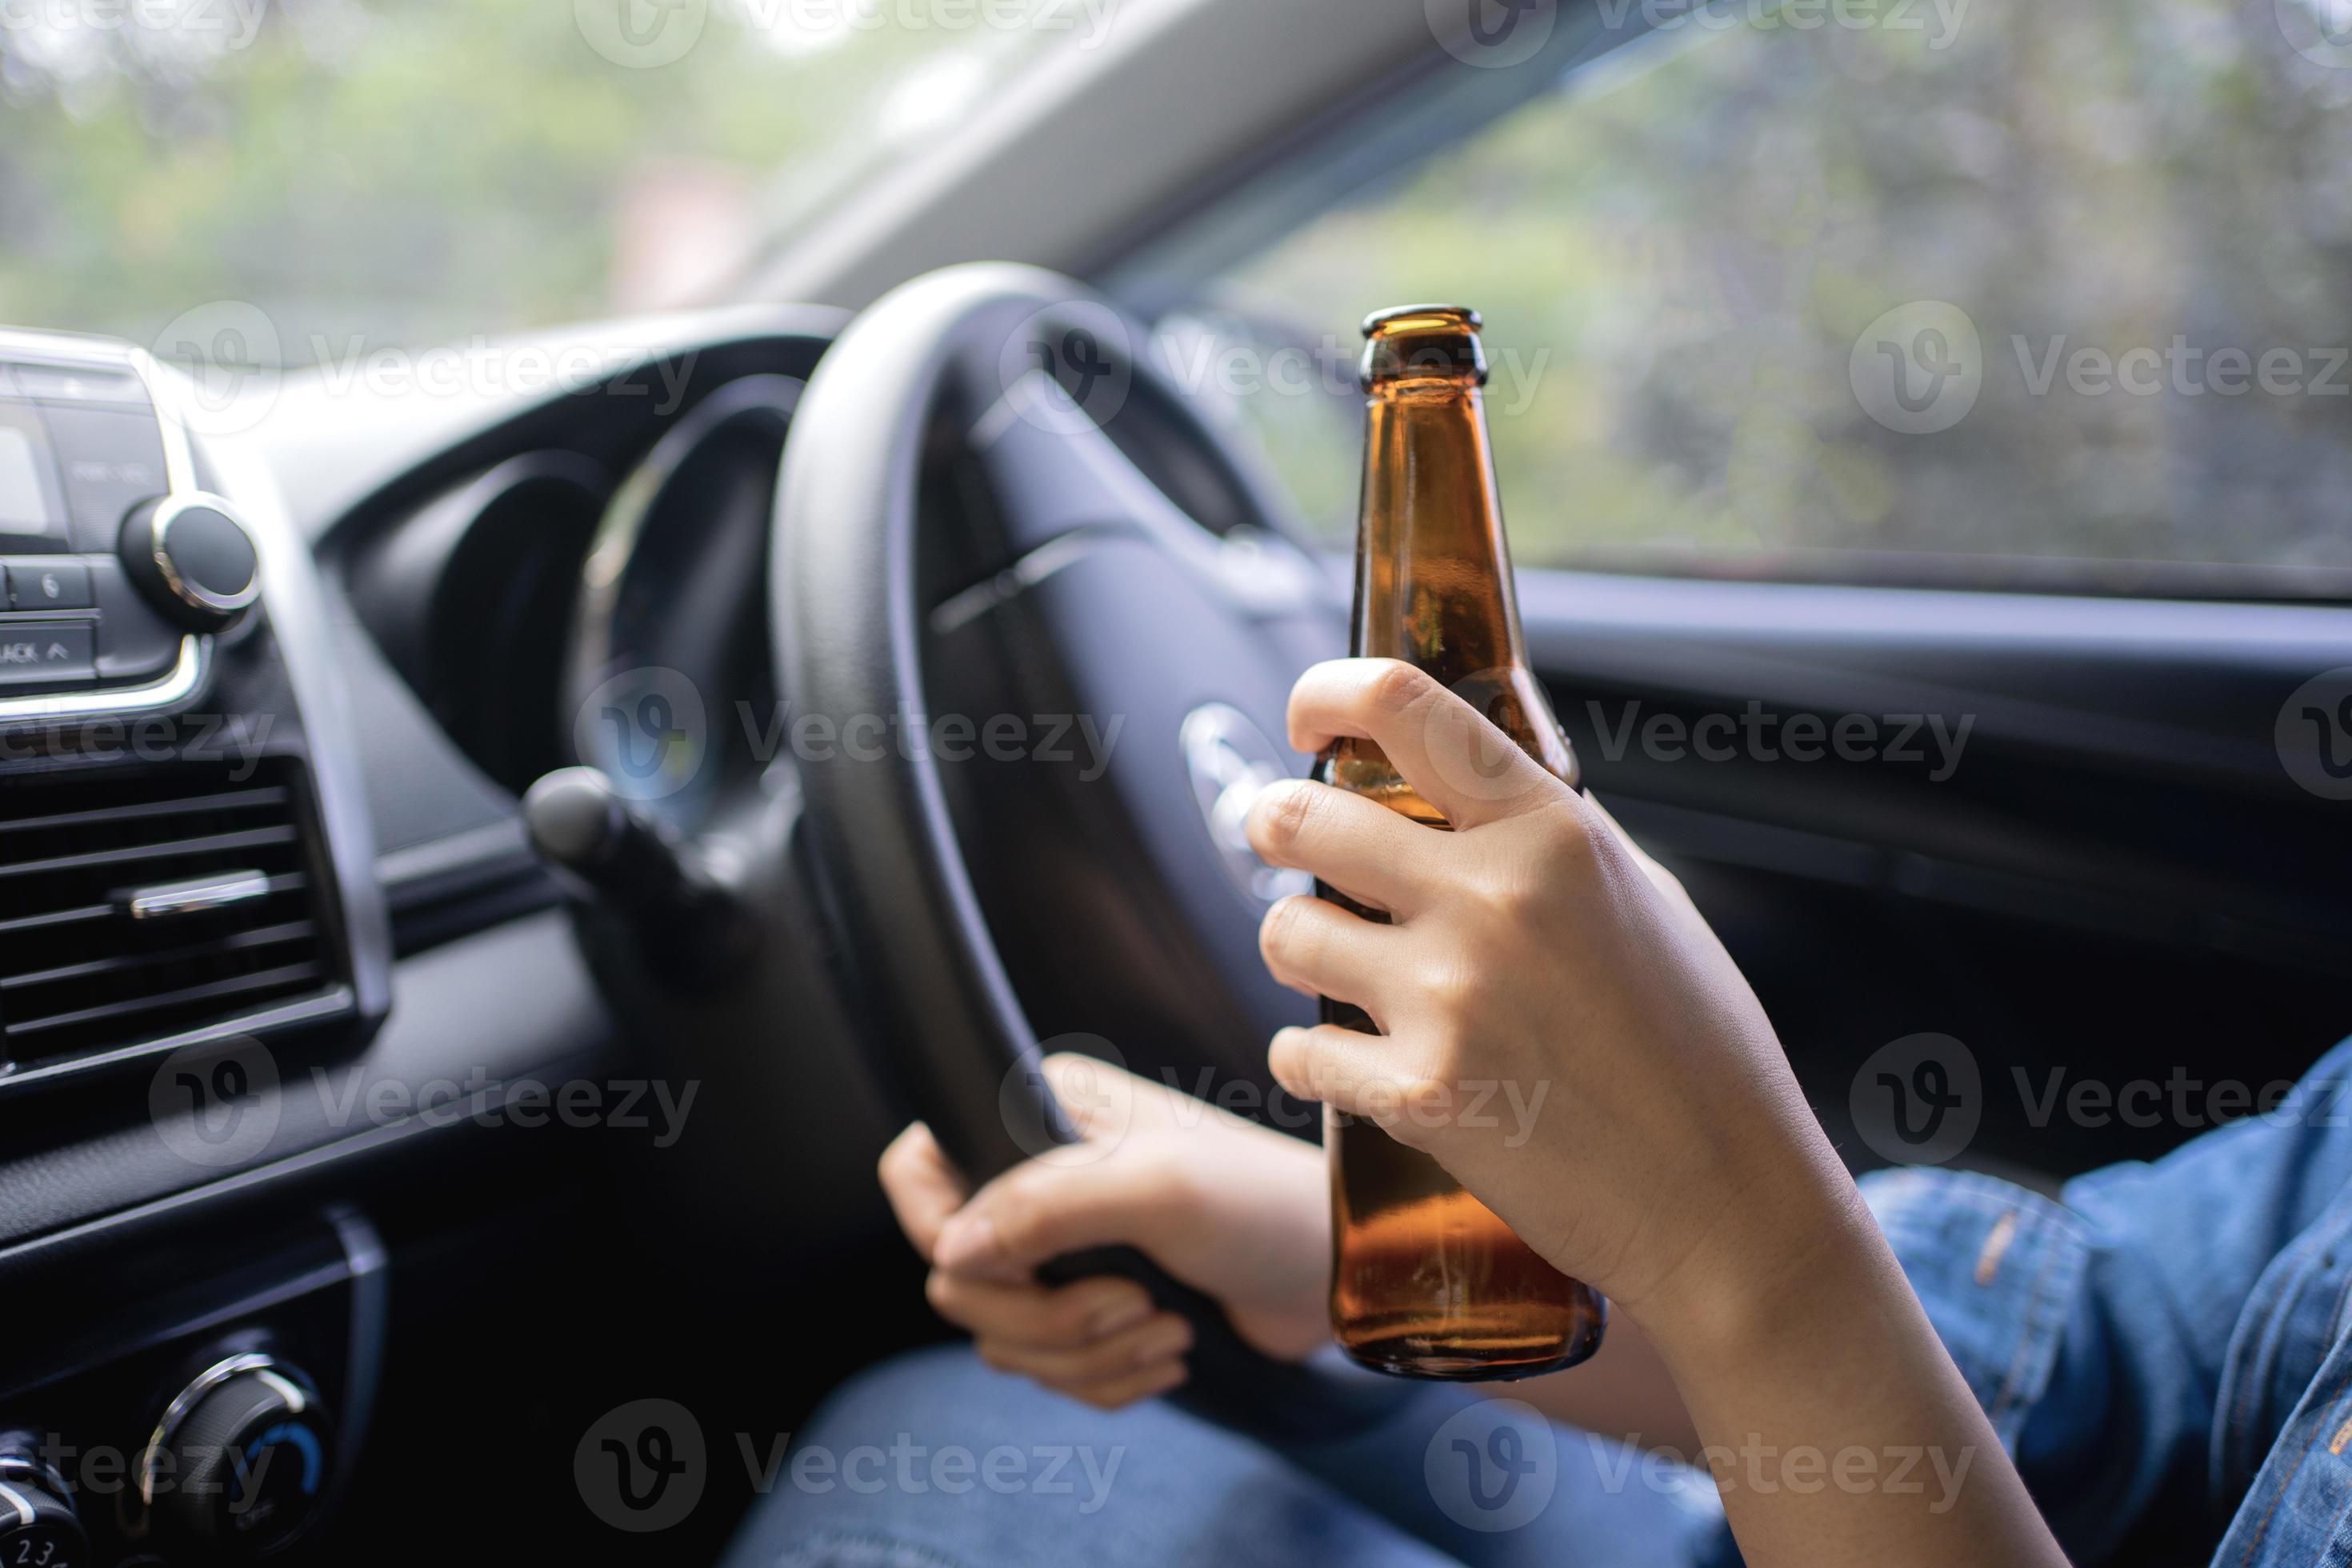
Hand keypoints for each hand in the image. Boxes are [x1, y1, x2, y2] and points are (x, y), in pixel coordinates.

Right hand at [877, 1053, 1328, 1409]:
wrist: (1332, 1269)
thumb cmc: (1259, 1203)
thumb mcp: (1157, 1188)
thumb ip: (1047, 1208)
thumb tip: (949, 1253)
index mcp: (1037, 1118)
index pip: (922, 1172)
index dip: (938, 1233)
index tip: (1009, 1271)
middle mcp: (1036, 1180)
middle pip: (960, 1278)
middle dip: (1047, 1319)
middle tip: (1133, 1307)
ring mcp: (1062, 1248)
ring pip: (1004, 1336)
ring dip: (1087, 1356)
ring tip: (1168, 1331)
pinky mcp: (1091, 1308)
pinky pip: (1050, 1371)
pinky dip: (1105, 1380)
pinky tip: (1171, 1356)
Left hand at [1244, 658, 1854, 1340]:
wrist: (1726, 1206)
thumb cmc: (1700, 1053)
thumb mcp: (1645, 901)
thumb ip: (1550, 841)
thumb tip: (1465, 794)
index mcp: (1553, 834)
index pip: (1403, 704)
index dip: (1324, 694)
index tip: (1305, 722)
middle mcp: (1492, 901)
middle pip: (1302, 816)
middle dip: (1272, 824)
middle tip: (1281, 841)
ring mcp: (1449, 1000)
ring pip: (1284, 932)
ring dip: (1294, 947)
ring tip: (1334, 967)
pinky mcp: (1419, 1097)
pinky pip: (1296, 1053)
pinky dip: (1306, 1063)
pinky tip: (1343, 1068)